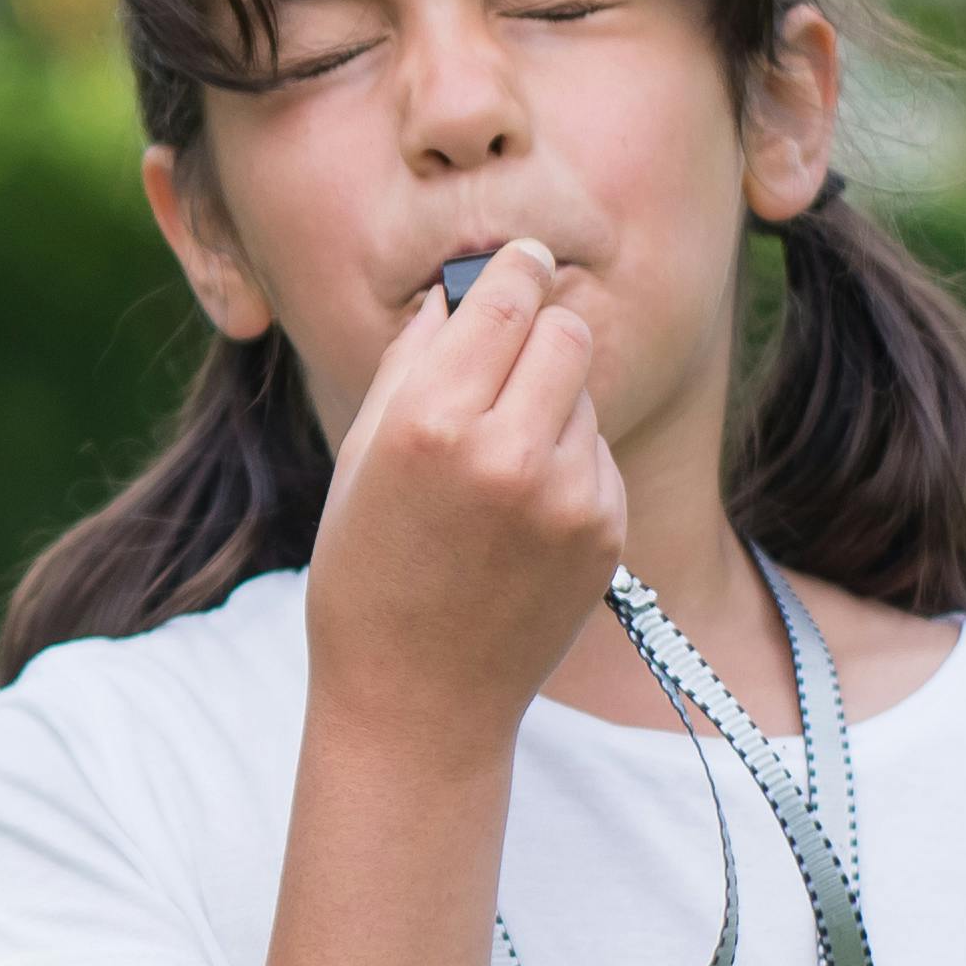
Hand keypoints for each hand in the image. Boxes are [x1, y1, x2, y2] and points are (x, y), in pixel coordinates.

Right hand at [300, 241, 622, 760]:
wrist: (418, 703)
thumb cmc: (367, 576)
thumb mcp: (359, 460)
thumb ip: (410, 363)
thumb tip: (455, 295)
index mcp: (432, 423)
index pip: (508, 298)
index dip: (517, 270)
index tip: (522, 262)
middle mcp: (507, 452)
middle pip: (566, 331)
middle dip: (540, 331)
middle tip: (509, 357)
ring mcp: (567, 497)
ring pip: (586, 393)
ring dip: (551, 404)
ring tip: (498, 467)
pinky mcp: (605, 533)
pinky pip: (599, 455)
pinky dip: (569, 463)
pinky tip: (522, 516)